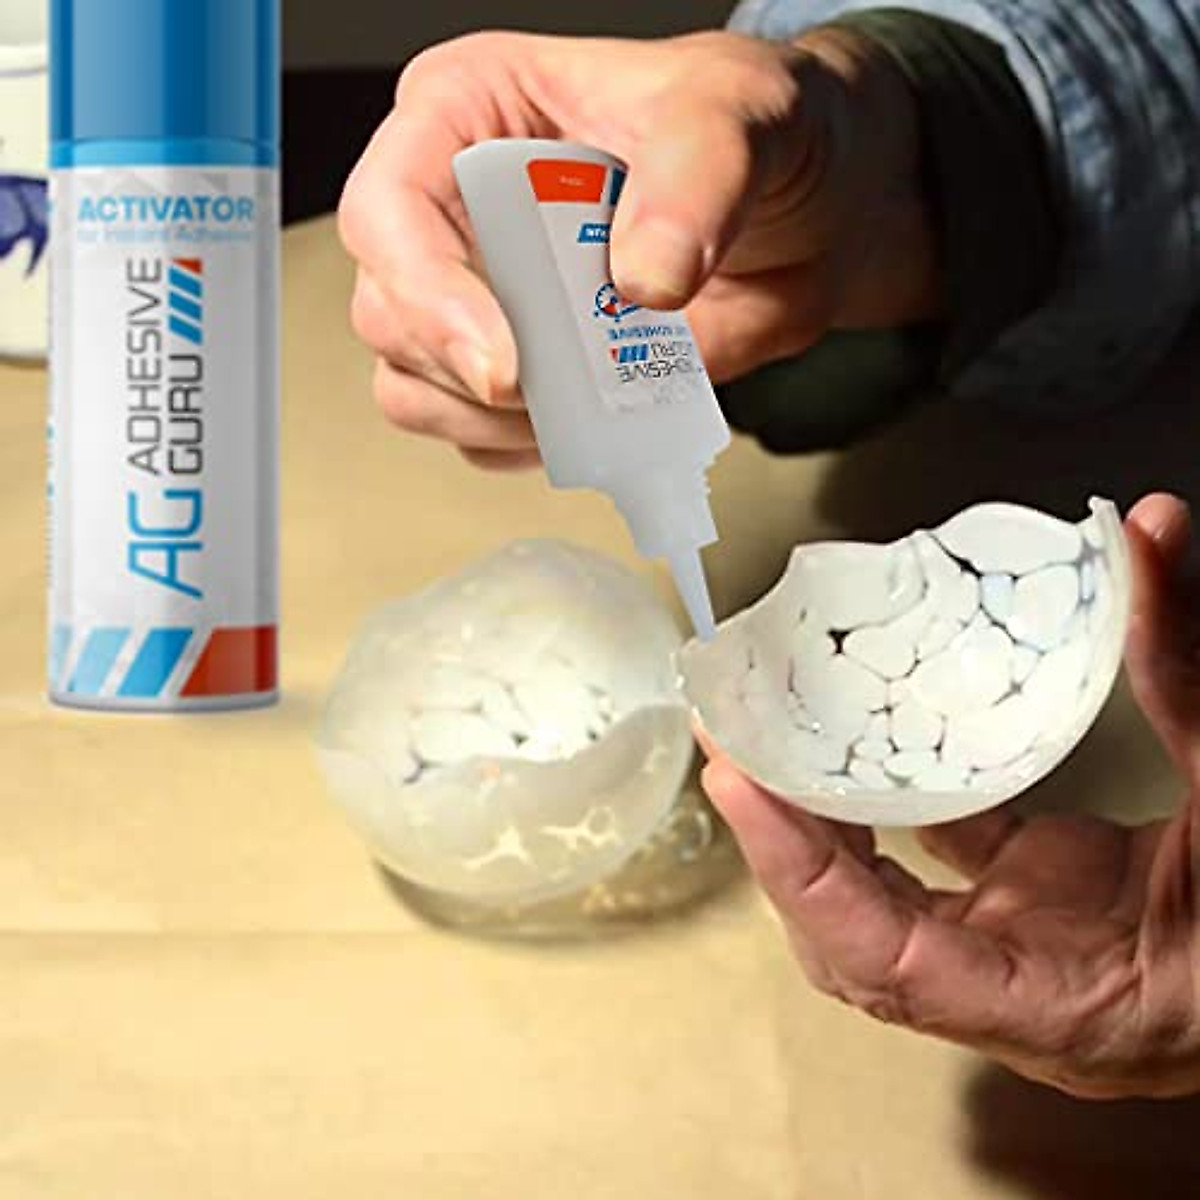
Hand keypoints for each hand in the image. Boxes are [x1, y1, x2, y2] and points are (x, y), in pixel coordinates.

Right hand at [338, 29, 937, 468]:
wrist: (809, 211)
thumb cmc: (757, 134)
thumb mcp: (740, 116)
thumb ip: (697, 180)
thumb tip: (643, 279)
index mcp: (470, 113)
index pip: (389, 206)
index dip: (430, 294)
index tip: (507, 364)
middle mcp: (452, 208)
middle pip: (389, 312)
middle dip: (476, 368)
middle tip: (578, 381)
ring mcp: (474, 294)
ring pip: (415, 385)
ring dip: (501, 419)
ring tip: (598, 394)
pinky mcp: (507, 367)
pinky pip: (475, 433)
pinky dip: (533, 445)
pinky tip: (597, 415)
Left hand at [701, 494, 1199, 1099]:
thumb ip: (1182, 667)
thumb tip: (1147, 536)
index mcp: (1062, 1004)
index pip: (882, 959)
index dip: (796, 874)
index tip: (737, 785)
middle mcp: (1022, 990)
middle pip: (853, 934)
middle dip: (781, 845)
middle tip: (735, 747)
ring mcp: (1020, 948)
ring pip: (879, 904)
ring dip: (818, 830)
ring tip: (773, 747)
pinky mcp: (1030, 904)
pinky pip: (932, 861)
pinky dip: (885, 806)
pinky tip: (864, 742)